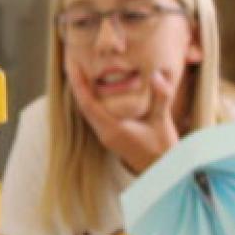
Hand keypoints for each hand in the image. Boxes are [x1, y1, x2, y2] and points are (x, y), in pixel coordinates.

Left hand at [68, 64, 182, 170]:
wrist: (162, 169)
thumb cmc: (162, 147)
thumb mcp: (163, 120)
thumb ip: (161, 97)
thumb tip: (157, 75)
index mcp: (113, 129)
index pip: (88, 104)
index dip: (79, 85)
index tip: (72, 67)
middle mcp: (104, 133)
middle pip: (83, 107)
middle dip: (76, 85)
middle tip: (71, 64)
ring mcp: (105, 136)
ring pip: (87, 112)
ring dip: (81, 94)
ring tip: (78, 73)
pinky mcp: (109, 137)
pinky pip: (93, 116)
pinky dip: (89, 101)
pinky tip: (92, 91)